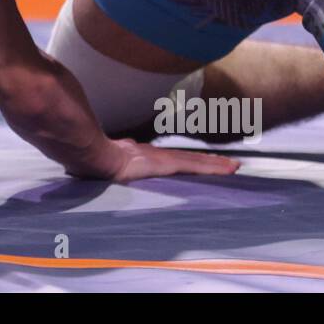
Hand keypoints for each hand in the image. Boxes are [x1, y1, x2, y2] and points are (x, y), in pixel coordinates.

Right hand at [70, 139, 238, 182]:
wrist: (91, 154)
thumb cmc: (89, 158)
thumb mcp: (99, 161)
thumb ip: (102, 161)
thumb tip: (89, 166)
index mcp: (138, 156)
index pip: (168, 160)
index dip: (185, 161)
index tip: (198, 163)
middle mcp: (153, 155)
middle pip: (186, 158)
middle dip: (208, 162)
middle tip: (231, 164)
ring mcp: (159, 159)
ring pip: (194, 162)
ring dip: (215, 165)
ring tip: (235, 167)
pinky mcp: (163, 165)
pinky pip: (193, 166)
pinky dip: (211, 168)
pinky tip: (227, 169)